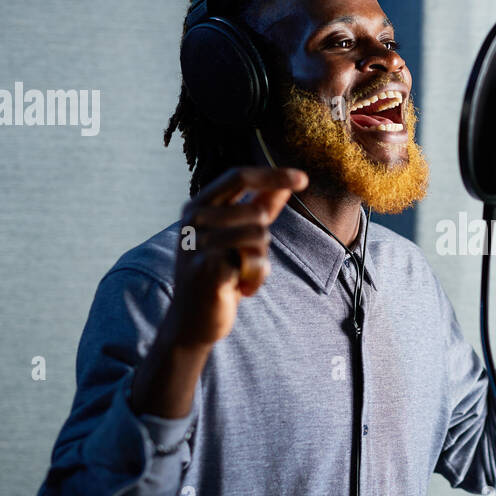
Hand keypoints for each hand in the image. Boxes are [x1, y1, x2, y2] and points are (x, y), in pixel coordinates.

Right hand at [167, 165, 308, 348]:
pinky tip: (239, 289)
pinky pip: (254, 264)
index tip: (304, 178)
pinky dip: (256, 279)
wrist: (192, 320)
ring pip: (259, 236)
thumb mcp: (239, 234)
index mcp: (198, 205)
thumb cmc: (218, 273)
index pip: (239, 176)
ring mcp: (196, 244)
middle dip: (263, 237)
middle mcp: (193, 220)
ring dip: (260, 259)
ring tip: (240, 273)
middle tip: (244, 259)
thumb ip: (262, 205)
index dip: (273, 175)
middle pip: (256, 211)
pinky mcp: (206, 270)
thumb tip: (288, 181)